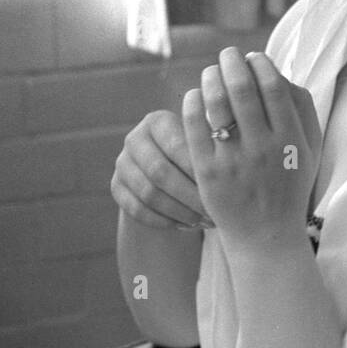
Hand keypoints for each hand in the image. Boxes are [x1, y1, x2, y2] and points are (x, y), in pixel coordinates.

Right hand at [111, 110, 212, 230]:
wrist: (168, 171)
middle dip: (189, 195)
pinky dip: (164, 220)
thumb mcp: (203, 143)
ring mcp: (122, 164)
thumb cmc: (196, 154)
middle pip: (160, 172)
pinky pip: (138, 209)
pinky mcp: (116, 187)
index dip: (196, 169)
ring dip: (179, 211)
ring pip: (149, 194)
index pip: (176, 145)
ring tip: (203, 221)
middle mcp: (134, 139)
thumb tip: (229, 161)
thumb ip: (212, 145)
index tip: (219, 187)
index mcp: (157, 121)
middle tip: (212, 211)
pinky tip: (186, 226)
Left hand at [182, 48, 321, 250]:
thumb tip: (281, 74)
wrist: (266, 236)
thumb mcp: (310, 151)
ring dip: (210, 78)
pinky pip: (194, 126)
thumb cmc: (289, 187)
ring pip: (216, 103)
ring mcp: (233, 160)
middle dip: (231, 62)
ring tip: (210, 73)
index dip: (260, 64)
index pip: (272, 86)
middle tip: (227, 55)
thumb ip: (304, 112)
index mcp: (290, 139)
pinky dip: (193, 103)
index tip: (253, 58)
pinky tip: (195, 96)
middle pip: (242, 88)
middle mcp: (263, 147)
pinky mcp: (207, 171)